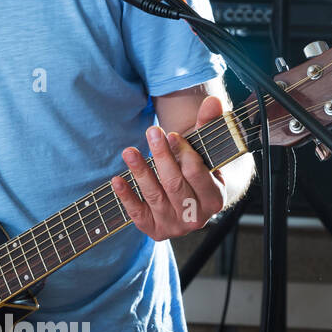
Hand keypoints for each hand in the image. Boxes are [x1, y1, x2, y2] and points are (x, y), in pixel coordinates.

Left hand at [111, 95, 226, 240]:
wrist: (197, 201)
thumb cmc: (203, 170)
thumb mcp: (210, 149)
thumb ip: (211, 126)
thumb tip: (212, 101)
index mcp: (215, 199)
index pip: (197, 173)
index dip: (182, 153)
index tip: (170, 134)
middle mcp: (196, 217)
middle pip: (174, 184)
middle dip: (161, 157)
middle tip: (151, 132)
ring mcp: (175, 226)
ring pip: (154, 196)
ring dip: (140, 171)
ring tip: (129, 151)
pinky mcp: (155, 230)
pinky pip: (137, 213)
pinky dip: (126, 196)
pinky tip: (116, 180)